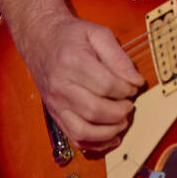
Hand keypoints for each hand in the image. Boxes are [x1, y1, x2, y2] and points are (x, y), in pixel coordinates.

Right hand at [18, 10, 145, 153]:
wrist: (40, 40)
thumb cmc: (71, 36)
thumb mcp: (98, 34)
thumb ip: (118, 57)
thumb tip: (136, 81)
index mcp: (72, 62)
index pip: (106, 85)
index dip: (127, 90)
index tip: (135, 86)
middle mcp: (60, 86)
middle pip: (95, 111)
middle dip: (120, 112)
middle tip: (129, 104)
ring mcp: (55, 104)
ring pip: (84, 131)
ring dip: (109, 132)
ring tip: (122, 120)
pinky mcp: (55, 115)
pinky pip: (75, 139)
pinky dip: (96, 144)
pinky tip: (112, 136)